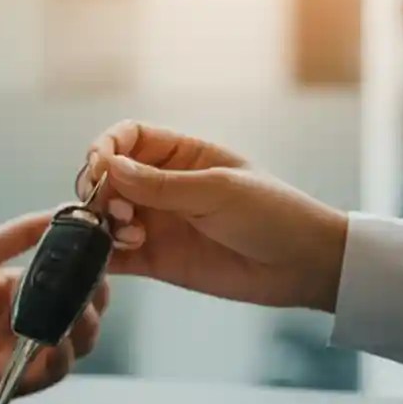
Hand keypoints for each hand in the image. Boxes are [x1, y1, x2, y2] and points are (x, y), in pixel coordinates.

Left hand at [0, 212, 108, 402]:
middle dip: (95, 305)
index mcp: (26, 293)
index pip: (77, 288)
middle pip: (84, 320)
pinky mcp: (13, 380)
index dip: (94, 277)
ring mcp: (24, 353)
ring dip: (83, 330)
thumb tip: (65, 211)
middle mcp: (31, 325)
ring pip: (75, 348)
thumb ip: (22, 234)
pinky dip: (61, 359)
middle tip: (92, 290)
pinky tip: (58, 342)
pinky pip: (50, 374)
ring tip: (77, 314)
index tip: (103, 260)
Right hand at [78, 121, 348, 311]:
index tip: (99, 166)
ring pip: (105, 215)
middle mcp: (162, 186)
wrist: (302, 266)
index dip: (106, 148)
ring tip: (131, 234)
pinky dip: (100, 255)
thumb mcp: (218, 190)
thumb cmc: (273, 215)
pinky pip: (114, 255)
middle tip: (117, 208)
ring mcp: (156, 222)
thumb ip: (160, 183)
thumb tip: (109, 167)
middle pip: (108, 177)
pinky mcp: (154, 259)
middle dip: (100, 189)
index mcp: (181, 155)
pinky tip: (108, 256)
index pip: (127, 138)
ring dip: (103, 223)